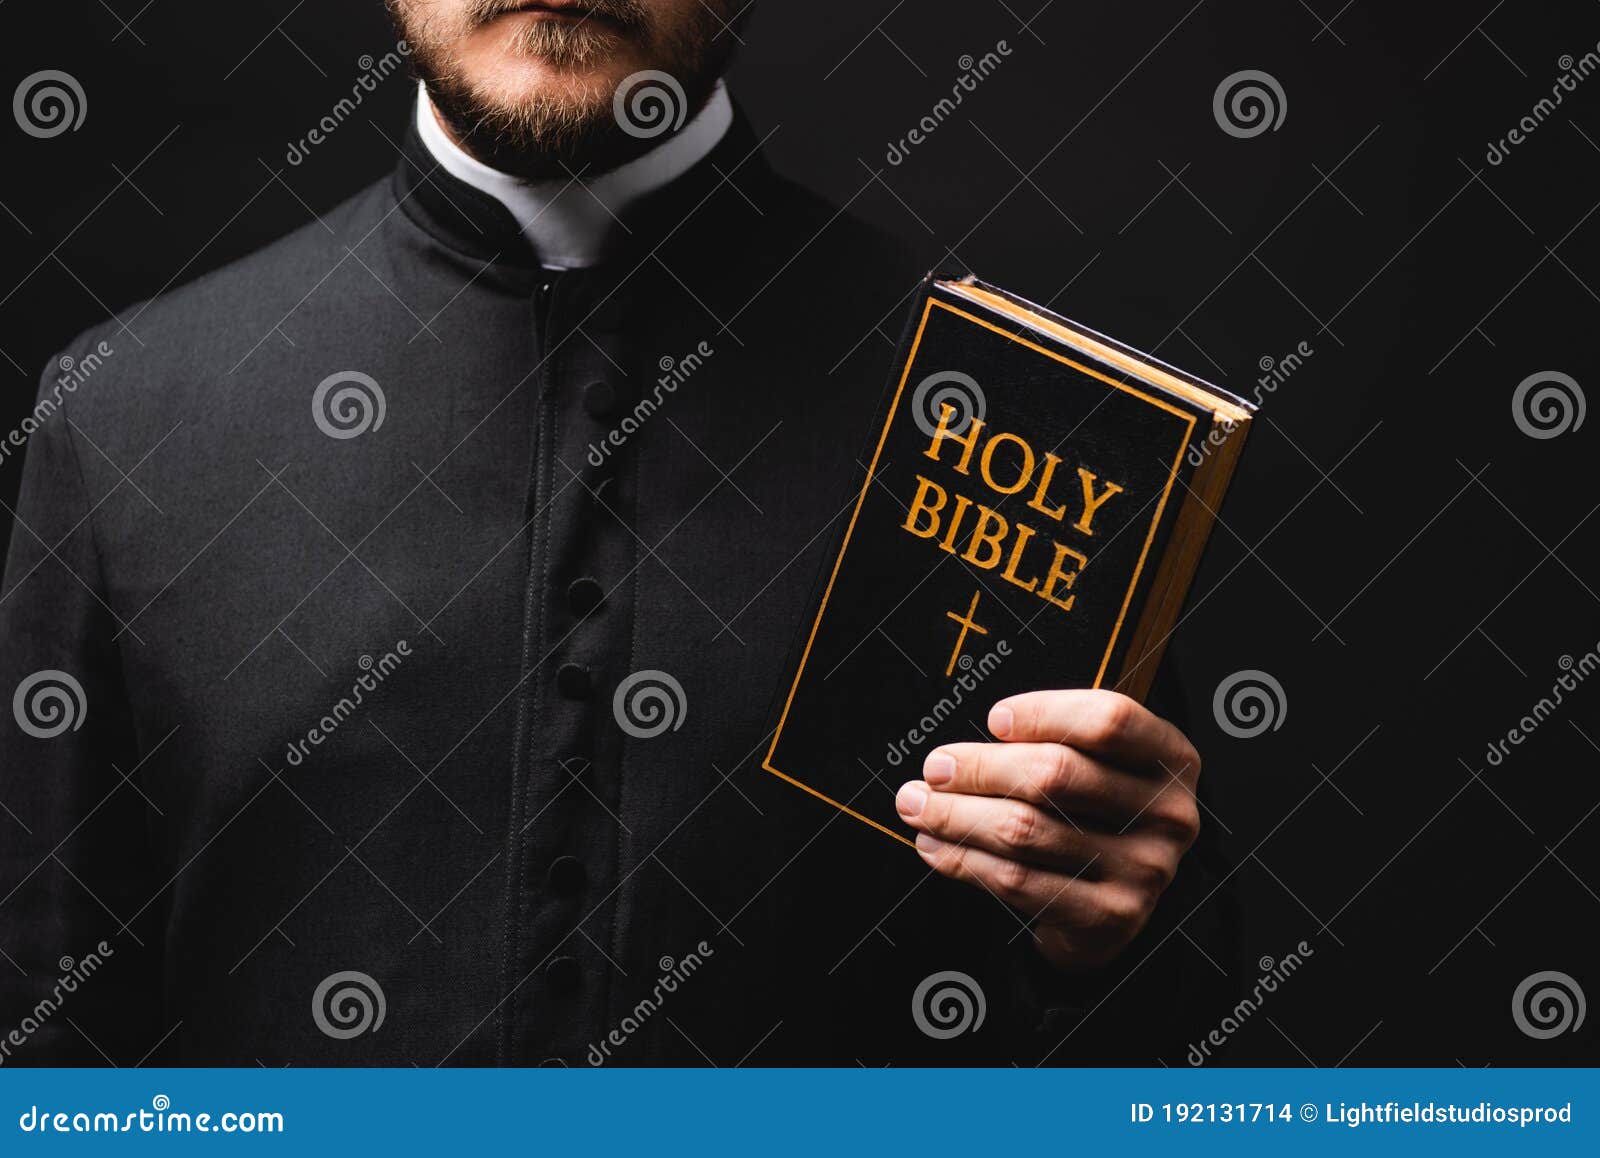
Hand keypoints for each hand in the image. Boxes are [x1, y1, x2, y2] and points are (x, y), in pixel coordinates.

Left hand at [894, 689, 1201, 969]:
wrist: (1114, 904)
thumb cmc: (1093, 815)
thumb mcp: (1098, 765)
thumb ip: (1054, 741)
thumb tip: (958, 753)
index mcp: (1171, 757)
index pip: (1108, 720)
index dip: (1044, 713)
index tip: (993, 719)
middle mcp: (1167, 813)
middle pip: (1057, 774)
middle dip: (980, 767)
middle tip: (935, 767)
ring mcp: (1143, 869)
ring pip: (1025, 830)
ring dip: (955, 814)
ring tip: (917, 803)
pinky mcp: (1108, 915)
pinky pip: (1016, 881)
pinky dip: (963, 858)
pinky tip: (934, 844)